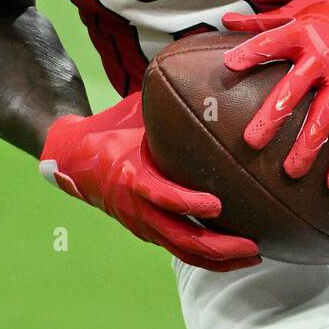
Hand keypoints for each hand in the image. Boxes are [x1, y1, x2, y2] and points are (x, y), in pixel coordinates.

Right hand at [40, 93, 260, 271]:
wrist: (73, 158)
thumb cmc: (111, 129)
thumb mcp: (134, 111)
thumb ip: (166, 100)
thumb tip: (205, 71)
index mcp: (130, 176)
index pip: (160, 195)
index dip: (188, 203)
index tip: (217, 205)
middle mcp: (136, 208)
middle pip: (180, 238)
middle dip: (218, 246)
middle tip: (253, 244)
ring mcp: (142, 225)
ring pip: (183, 251)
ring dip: (219, 258)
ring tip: (255, 255)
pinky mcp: (149, 232)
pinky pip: (180, 250)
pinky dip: (208, 256)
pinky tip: (236, 253)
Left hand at [222, 0, 328, 188]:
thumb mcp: (302, 10)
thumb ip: (264, 22)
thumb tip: (226, 22)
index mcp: (305, 34)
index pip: (273, 42)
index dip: (252, 52)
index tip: (229, 65)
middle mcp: (325, 59)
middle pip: (295, 90)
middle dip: (273, 116)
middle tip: (252, 141)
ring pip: (324, 119)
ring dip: (307, 147)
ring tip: (290, 171)